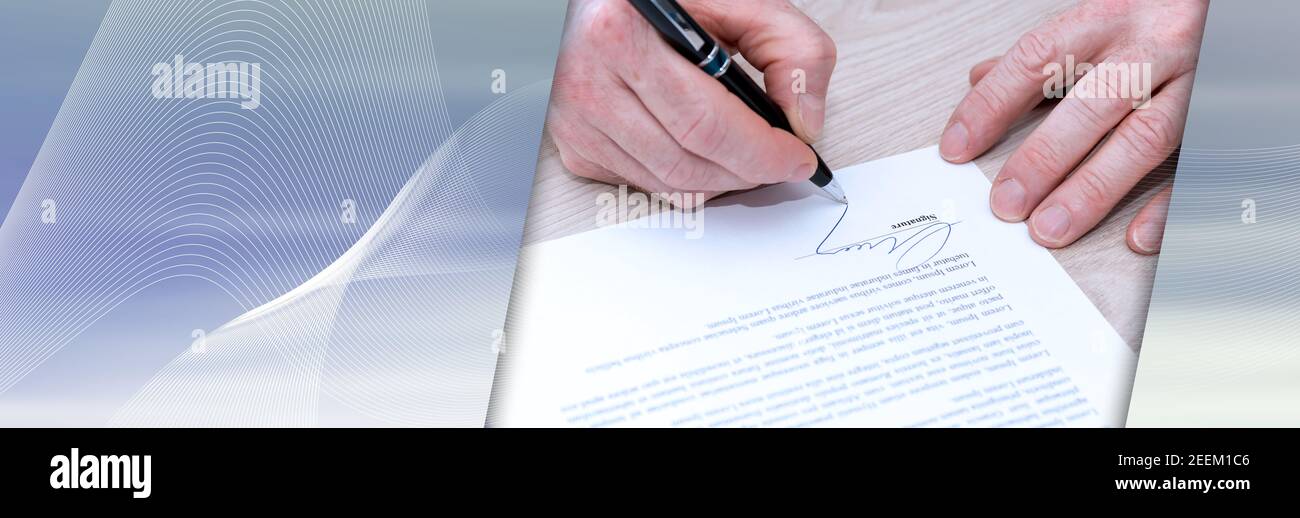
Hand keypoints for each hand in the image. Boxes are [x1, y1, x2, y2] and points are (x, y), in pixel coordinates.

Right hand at [549, 0, 836, 199]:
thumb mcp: (738, 0)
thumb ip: (791, 48)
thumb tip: (803, 121)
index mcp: (624, 34)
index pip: (704, 122)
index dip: (761, 151)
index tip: (797, 157)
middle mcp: (589, 79)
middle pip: (687, 162)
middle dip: (747, 171)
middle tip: (778, 161)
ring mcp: (576, 119)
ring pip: (667, 183)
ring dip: (719, 180)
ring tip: (743, 154)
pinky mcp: (574, 145)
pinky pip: (644, 185)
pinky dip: (683, 178)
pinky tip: (697, 149)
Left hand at [940, 0, 1207, 253]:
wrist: (1233, 4)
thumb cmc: (1157, 15)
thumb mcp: (1098, 19)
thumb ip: (1044, 54)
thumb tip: (980, 77)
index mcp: (1109, 18)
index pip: (1037, 58)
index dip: (992, 104)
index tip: (957, 147)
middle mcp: (1153, 46)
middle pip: (1093, 103)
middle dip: (1045, 157)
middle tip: (1006, 203)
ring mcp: (1198, 80)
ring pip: (1146, 136)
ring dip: (1094, 188)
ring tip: (1051, 227)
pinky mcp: (1230, 117)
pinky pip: (1202, 166)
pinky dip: (1171, 205)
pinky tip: (1140, 235)